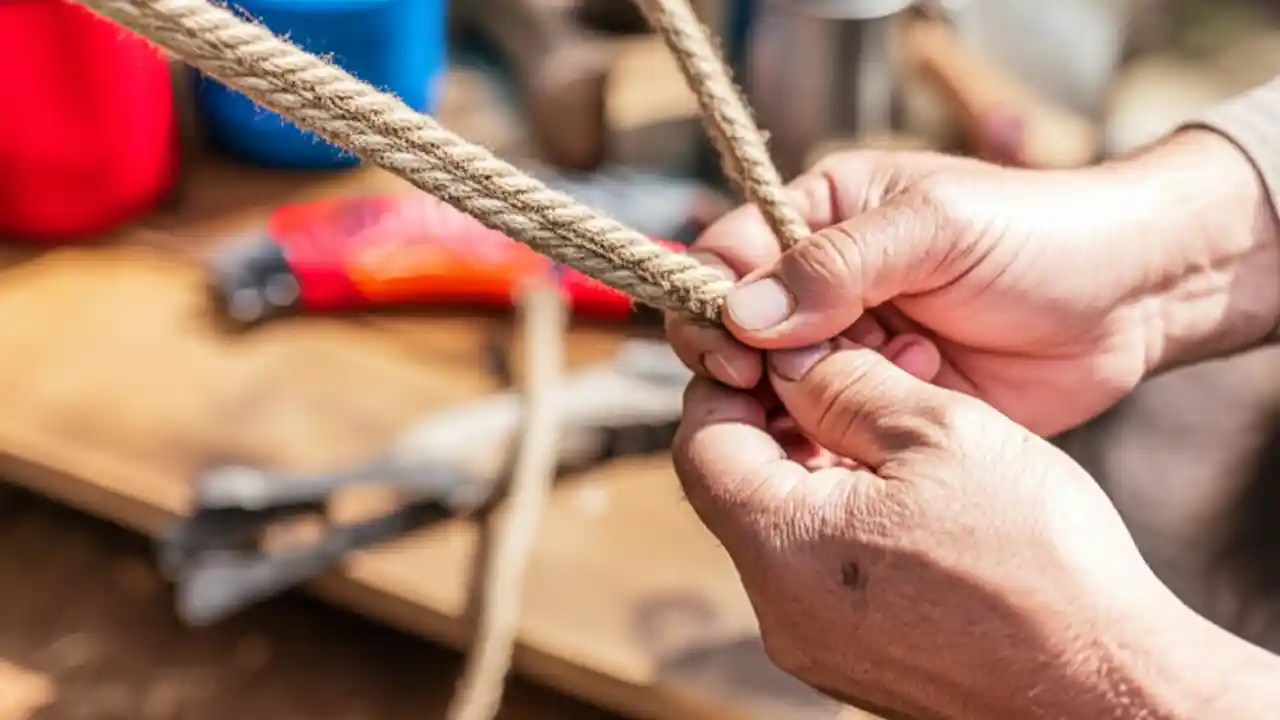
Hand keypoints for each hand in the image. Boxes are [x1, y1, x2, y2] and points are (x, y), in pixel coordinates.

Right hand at [667, 130, 1279, 434]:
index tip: (737, 349)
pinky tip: (864, 442)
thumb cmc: (1038, 236)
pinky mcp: (879, 400)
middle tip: (774, 390)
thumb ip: (836, 266)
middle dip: (746, 364)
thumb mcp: (934, 229)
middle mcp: (822, 283)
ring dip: (796, 403)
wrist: (1130, 300)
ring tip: (858, 402)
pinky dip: (827, 440)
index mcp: (821, 216)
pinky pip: (823, 427)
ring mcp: (849, 345)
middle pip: (737, 329)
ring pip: (774, 387)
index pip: (728, 255)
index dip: (715, 302)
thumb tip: (740, 312)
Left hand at [675, 341, 1279, 717]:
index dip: (730, 380)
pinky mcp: (856, 661)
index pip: (701, 442)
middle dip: (779, 418)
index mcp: (780, 548)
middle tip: (841, 372)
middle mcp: (779, 610)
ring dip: (817, 466)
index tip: (778, 345)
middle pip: (738, 487)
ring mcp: (816, 644)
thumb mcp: (940, 435)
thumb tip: (790, 361)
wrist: (1106, 687)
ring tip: (889, 423)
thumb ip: (845, 387)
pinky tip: (906, 489)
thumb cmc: (1037, 562)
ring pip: (783, 528)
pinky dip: (844, 518)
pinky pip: (821, 573)